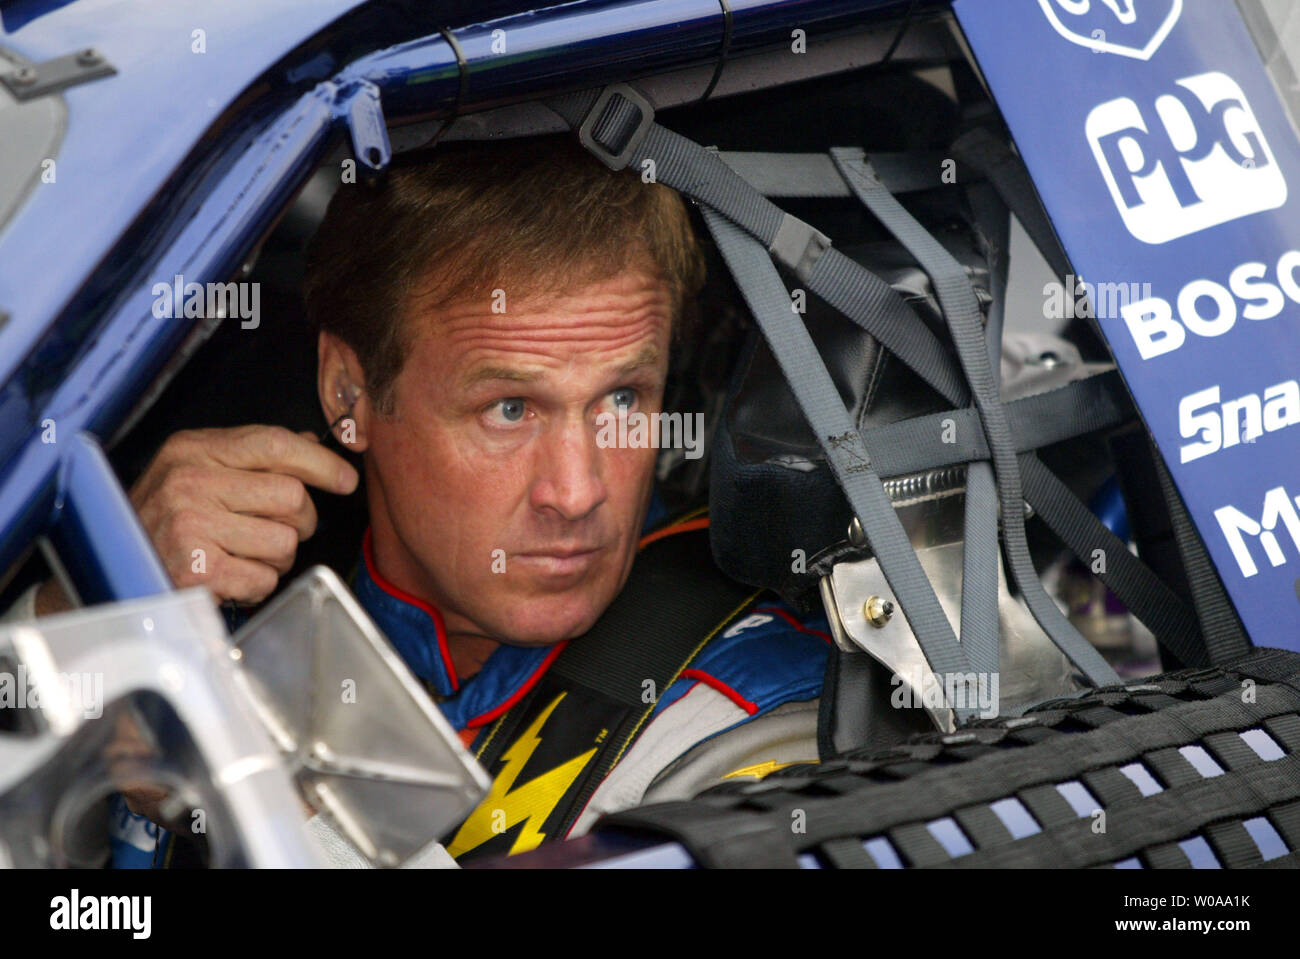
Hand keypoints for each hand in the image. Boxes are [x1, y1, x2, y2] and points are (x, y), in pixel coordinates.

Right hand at [127, 425, 358, 604]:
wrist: (112, 570)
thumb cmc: (164, 519)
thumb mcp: (198, 470)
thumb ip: (253, 456)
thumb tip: (310, 445)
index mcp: (194, 450)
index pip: (274, 444)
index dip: (320, 462)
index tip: (345, 479)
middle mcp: (190, 483)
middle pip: (291, 497)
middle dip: (298, 520)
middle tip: (273, 529)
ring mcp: (191, 527)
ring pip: (285, 542)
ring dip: (276, 557)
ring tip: (243, 554)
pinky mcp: (197, 572)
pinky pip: (265, 579)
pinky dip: (257, 585)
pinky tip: (230, 576)